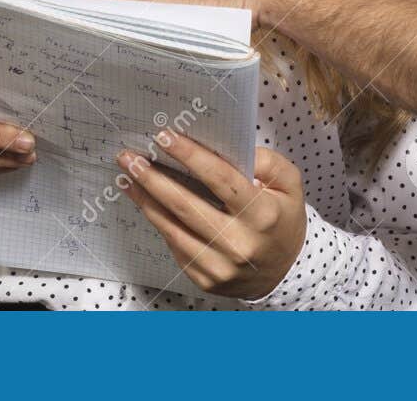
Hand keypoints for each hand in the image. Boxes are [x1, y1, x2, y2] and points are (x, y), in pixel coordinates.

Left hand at [117, 130, 305, 299]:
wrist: (285, 270)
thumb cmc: (282, 219)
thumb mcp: (289, 184)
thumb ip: (267, 161)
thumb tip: (230, 150)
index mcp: (262, 214)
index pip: (221, 179)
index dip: (190, 156)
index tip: (165, 136)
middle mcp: (239, 243)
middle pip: (186, 205)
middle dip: (152, 178)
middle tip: (130, 157)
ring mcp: (220, 266)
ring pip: (172, 228)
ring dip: (145, 199)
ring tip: (127, 177)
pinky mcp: (205, 279)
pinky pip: (175, 246)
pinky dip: (158, 221)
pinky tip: (146, 202)